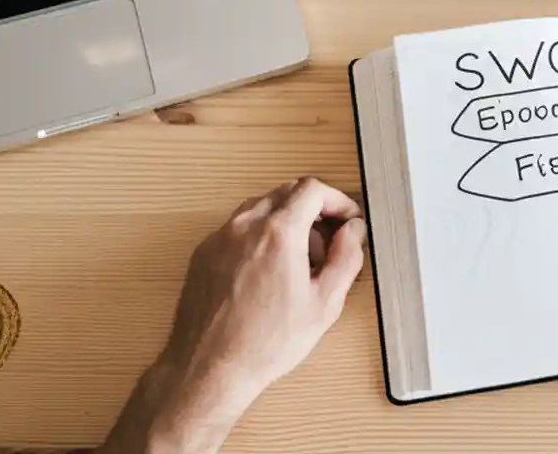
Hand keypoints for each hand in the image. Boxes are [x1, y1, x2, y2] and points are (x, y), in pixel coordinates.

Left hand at [102, 177, 366, 452]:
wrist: (209, 368)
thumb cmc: (264, 343)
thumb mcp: (324, 304)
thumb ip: (347, 258)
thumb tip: (353, 230)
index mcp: (278, 233)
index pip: (312, 189)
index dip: (337, 200)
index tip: (347, 218)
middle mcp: (245, 226)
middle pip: (286, 192)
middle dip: (314, 209)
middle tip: (329, 241)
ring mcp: (220, 237)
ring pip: (261, 208)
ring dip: (287, 221)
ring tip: (299, 262)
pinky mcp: (204, 252)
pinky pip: (239, 228)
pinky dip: (260, 235)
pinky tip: (269, 272)